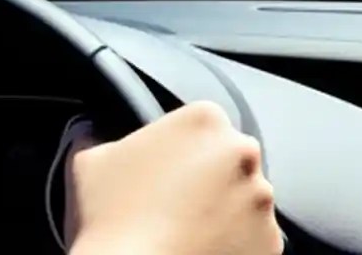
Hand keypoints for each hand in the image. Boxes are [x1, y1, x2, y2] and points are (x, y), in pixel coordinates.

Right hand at [64, 101, 281, 254]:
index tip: (162, 175)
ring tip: (185, 233)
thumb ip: (100, 135)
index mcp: (205, 120)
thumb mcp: (90, 162)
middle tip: (172, 207)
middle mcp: (243, 152)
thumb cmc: (110, 222)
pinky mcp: (271, 241)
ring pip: (244, 199)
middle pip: (227, 159)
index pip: (198, 127)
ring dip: (223, 212)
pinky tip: (201, 250)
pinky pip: (254, 238)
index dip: (177, 152)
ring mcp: (261, 198)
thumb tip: (94, 131)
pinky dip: (235, 245)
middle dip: (206, 180)